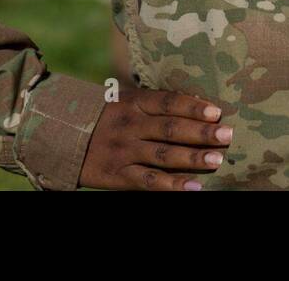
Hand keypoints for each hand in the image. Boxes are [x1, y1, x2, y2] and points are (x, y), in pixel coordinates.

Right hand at [79, 87, 231, 189]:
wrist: (60, 135)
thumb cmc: (106, 115)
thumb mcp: (126, 100)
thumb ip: (156, 102)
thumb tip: (197, 100)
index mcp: (133, 102)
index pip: (168, 102)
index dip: (193, 106)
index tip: (217, 112)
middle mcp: (130, 125)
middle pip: (171, 128)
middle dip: (201, 132)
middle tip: (227, 134)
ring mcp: (124, 151)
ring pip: (163, 155)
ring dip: (192, 158)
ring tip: (217, 159)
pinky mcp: (118, 175)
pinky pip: (148, 181)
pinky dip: (172, 185)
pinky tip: (193, 188)